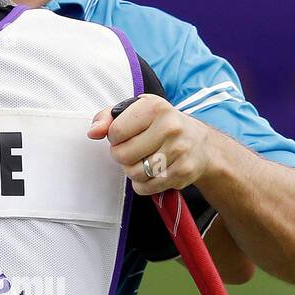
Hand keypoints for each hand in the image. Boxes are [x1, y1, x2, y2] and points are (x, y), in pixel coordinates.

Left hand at [87, 94, 211, 193]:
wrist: (201, 143)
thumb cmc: (161, 125)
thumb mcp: (136, 111)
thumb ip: (108, 118)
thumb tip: (93, 132)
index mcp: (155, 107)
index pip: (115, 132)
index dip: (114, 138)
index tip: (125, 135)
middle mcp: (170, 127)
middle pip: (122, 155)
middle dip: (122, 156)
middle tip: (133, 150)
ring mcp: (178, 150)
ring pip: (134, 174)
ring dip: (132, 171)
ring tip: (143, 161)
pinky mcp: (182, 172)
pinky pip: (146, 187)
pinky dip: (143, 184)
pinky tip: (152, 172)